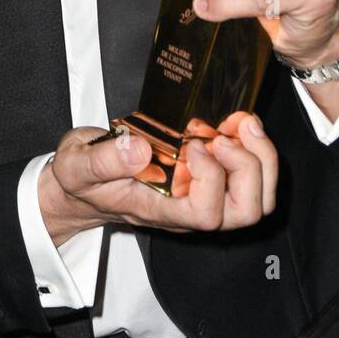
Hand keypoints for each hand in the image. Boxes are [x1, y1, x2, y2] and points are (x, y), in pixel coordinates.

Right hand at [39, 112, 277, 244]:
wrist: (84, 185)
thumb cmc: (83, 179)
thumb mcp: (78, 165)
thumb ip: (104, 159)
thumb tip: (139, 150)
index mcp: (160, 210)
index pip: (205, 214)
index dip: (211, 178)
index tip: (191, 143)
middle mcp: (188, 211)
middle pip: (246, 211)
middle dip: (249, 166)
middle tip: (227, 132)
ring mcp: (203, 198)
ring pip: (258, 197)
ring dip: (259, 156)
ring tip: (239, 123)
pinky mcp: (211, 182)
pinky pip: (251, 177)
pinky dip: (254, 148)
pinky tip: (233, 124)